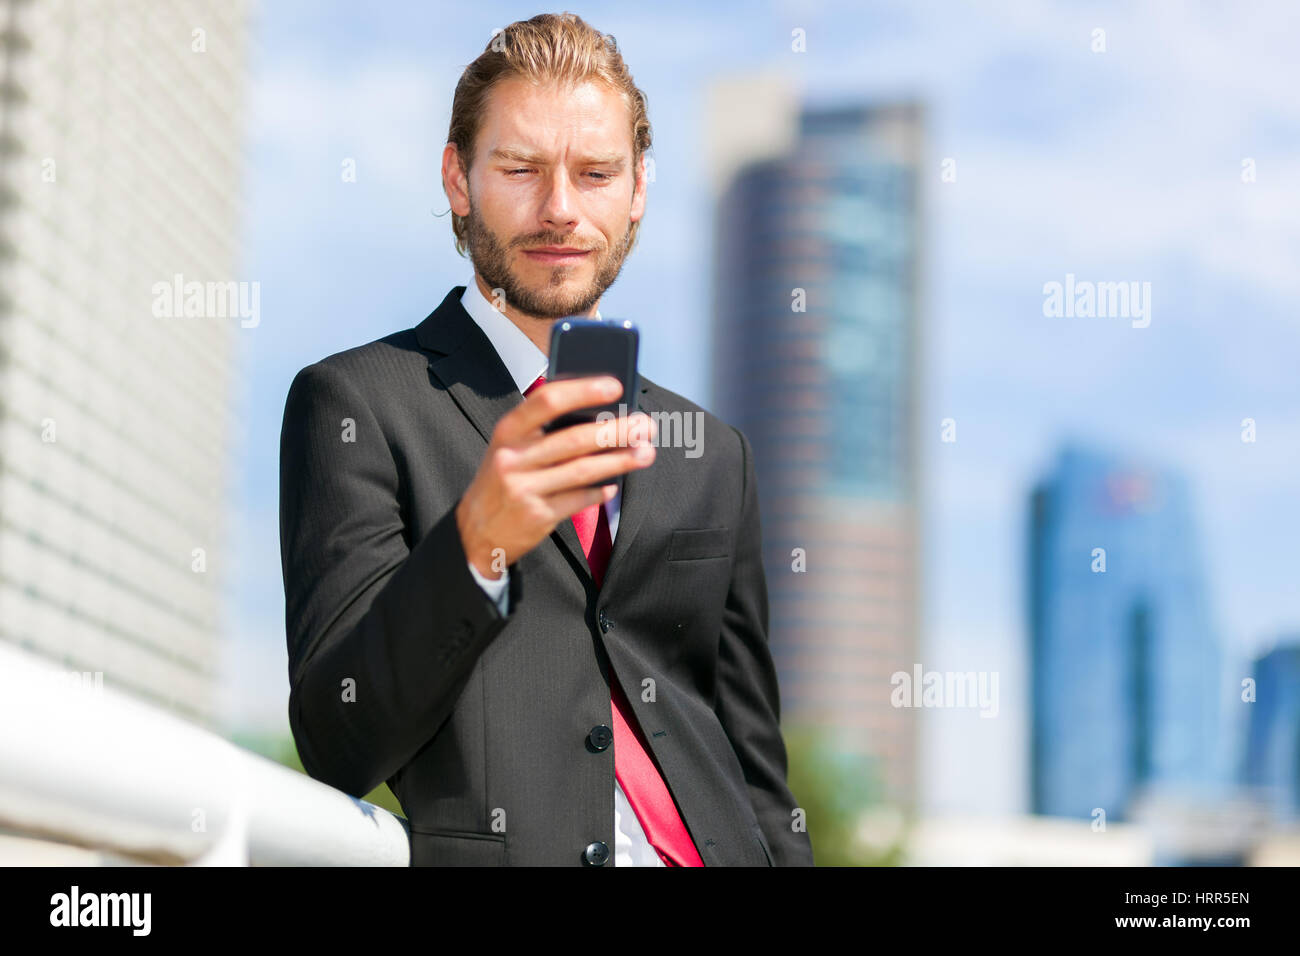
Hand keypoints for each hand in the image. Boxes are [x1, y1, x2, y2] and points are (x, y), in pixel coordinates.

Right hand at [455, 376, 656, 578]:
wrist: (475, 531)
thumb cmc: (503, 479)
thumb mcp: (511, 448)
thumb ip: (543, 430)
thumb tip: (597, 414)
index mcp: (508, 431)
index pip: (546, 401)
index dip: (582, 391)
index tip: (615, 386)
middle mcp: (513, 458)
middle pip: (573, 438)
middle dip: (615, 430)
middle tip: (645, 425)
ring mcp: (524, 488)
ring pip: (582, 470)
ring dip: (619, 460)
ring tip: (646, 452)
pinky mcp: (537, 515)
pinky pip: (579, 500)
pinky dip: (601, 491)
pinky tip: (615, 485)